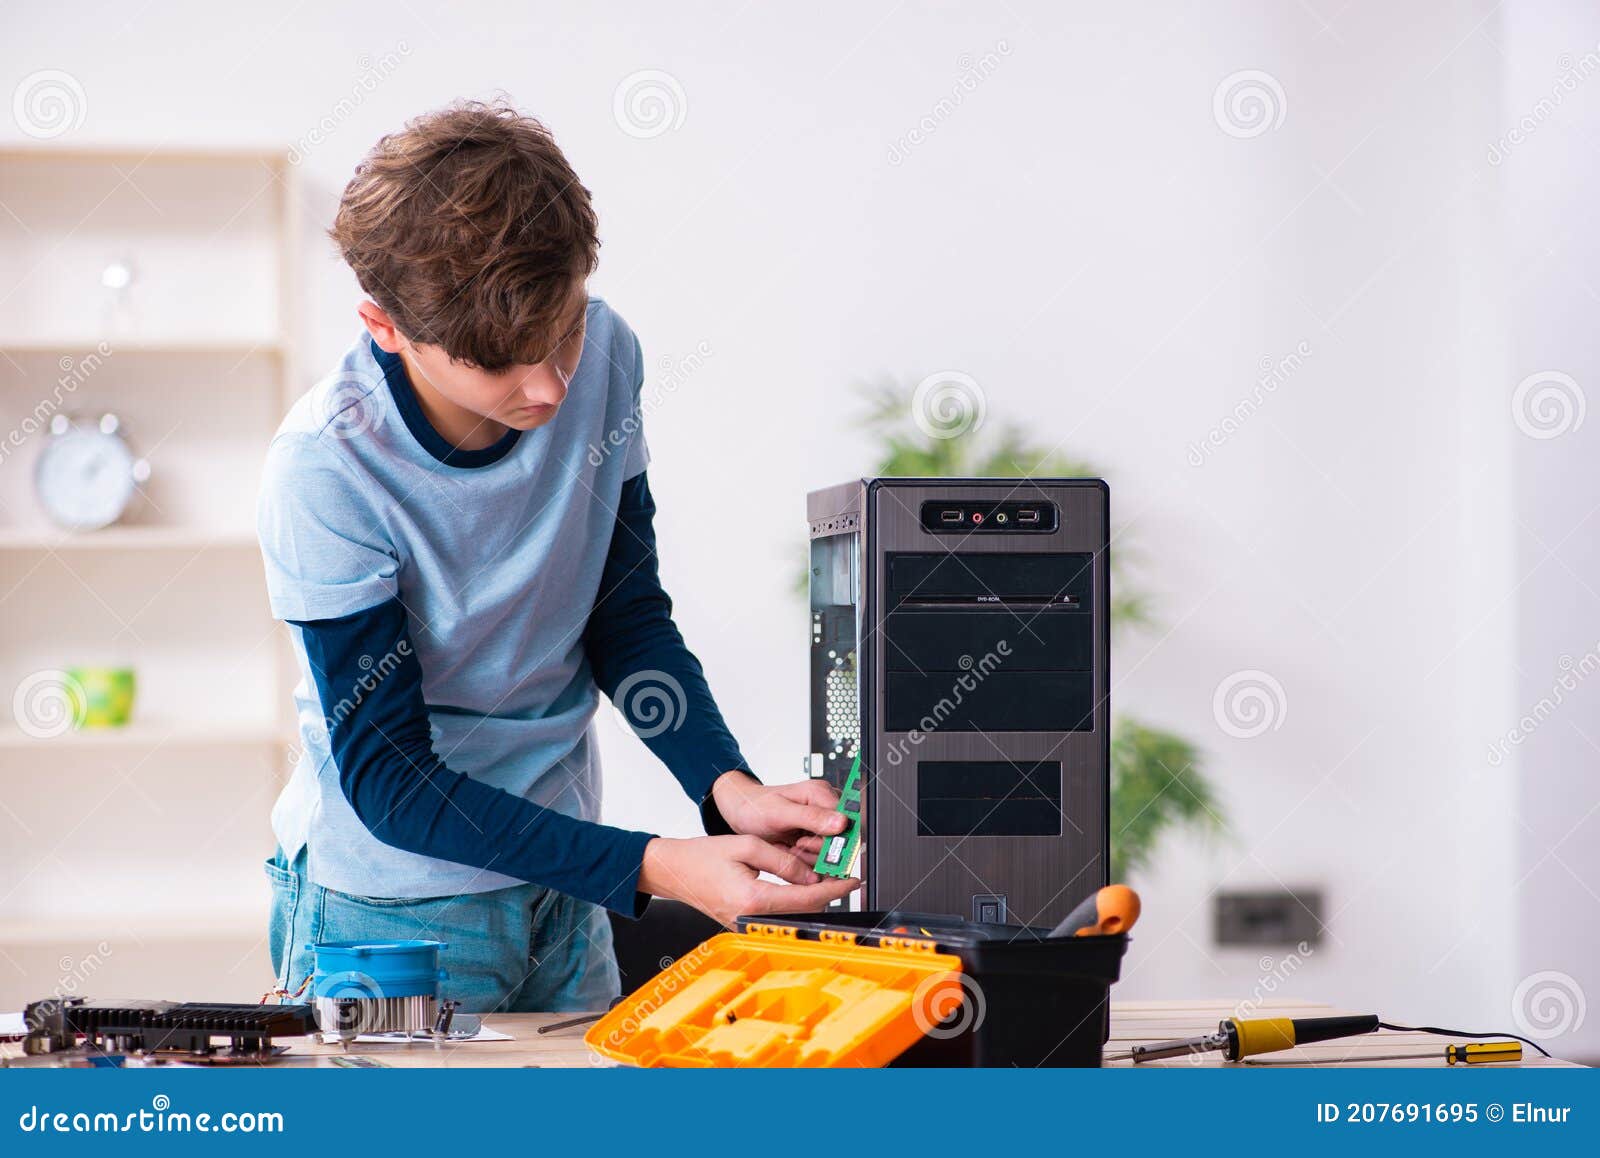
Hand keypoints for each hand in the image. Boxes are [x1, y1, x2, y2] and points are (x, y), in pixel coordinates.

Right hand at [638, 834, 859, 928]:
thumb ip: (783, 861)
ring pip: (792, 912)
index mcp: (753, 899)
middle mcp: (751, 918)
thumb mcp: (747, 846)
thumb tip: (811, 875)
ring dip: (811, 894)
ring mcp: (747, 924)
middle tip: (844, 872)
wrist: (672, 871)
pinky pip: (777, 912)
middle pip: (803, 909)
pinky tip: (802, 881)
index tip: (852, 879)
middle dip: (827, 891)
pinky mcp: (744, 922)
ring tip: (826, 873)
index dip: (835, 888)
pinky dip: (794, 898)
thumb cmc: (701, 857)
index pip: (807, 897)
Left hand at [709, 770, 846, 858]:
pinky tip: (792, 851)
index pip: (847, 821)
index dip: (835, 839)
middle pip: (841, 840)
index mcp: (821, 794)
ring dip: (811, 856)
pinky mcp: (814, 838)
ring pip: (831, 852)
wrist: (741, 813)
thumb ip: (811, 816)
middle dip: (818, 849)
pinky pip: (819, 857)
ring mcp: (820, 824)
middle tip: (797, 845)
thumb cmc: (755, 806)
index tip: (812, 844)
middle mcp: (825, 808)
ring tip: (792, 847)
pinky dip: (806, 860)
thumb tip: (841, 822)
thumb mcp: (779, 811)